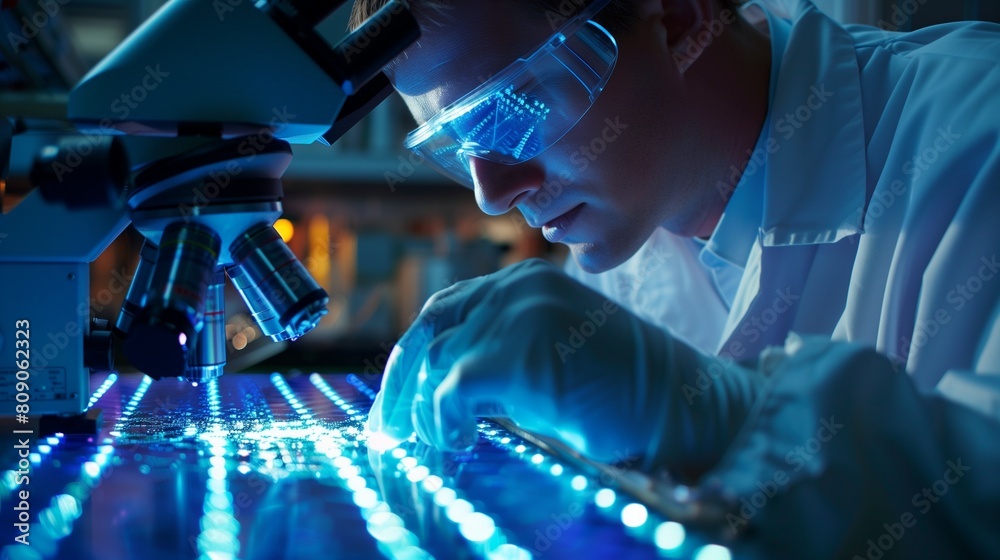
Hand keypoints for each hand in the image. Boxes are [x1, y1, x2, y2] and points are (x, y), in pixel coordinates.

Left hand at [367, 259, 761, 472]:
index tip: (398, 399)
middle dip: (401, 383)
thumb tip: (436, 393)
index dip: (413, 356)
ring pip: (436, 362)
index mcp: (527, 282)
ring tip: (437, 443)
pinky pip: (451, 391)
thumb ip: (501, 357)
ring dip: (424, 411)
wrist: (688, 411)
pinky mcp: (520, 353)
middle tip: (389, 431)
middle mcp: (519, 286)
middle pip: (429, 330)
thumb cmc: (625, 397)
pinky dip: (442, 422)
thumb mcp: (551, 360)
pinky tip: (459, 442)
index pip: (445, 310)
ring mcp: (520, 314)